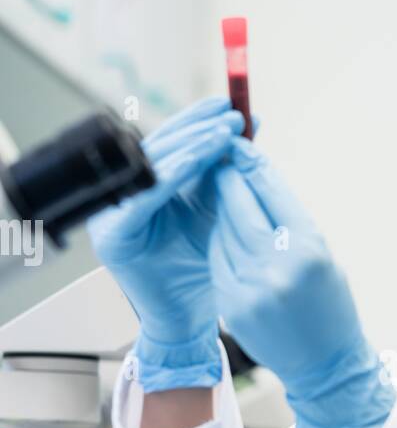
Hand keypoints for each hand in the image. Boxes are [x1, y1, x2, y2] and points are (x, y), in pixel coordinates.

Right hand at [86, 96, 248, 390]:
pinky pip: (144, 196)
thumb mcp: (219, 209)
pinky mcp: (112, 235)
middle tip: (231, 115)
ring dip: (190, 144)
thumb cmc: (207, 268)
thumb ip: (227, 170)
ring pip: (151, 165)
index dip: (199, 121)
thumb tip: (252, 125)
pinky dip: (174, 174)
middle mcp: (123, 195)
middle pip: (158, 147)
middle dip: (198, 128)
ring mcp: (112, 215)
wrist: (191, 320)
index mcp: (146, 186)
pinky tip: (201, 159)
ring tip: (223, 132)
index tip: (232, 106)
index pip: (171, 143)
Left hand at [208, 137, 395, 427]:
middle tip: (219, 158)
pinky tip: (223, 235)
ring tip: (221, 195)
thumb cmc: (329, 304)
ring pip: (221, 231)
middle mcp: (277, 266)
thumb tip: (254, 176)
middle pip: (237, 204)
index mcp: (307, 247)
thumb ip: (287, 218)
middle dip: (226, 178)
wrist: (325, 365)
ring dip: (219, 210)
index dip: (249, 160)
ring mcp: (250, 288)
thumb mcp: (321, 254)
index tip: (238, 142)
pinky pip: (217, 260)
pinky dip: (218, 243)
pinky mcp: (231, 305)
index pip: (268, 188)